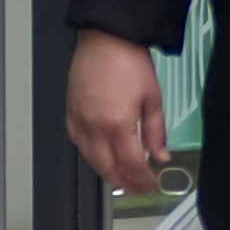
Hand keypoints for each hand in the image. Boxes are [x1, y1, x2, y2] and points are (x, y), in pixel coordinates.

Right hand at [62, 32, 167, 198]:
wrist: (105, 39)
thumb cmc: (129, 62)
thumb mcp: (152, 98)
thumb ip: (155, 131)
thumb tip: (160, 155)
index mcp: (117, 124)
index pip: (131, 163)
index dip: (142, 179)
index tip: (151, 187)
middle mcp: (93, 127)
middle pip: (106, 166)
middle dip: (123, 182)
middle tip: (137, 190)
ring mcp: (78, 121)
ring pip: (89, 158)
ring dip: (106, 172)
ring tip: (121, 179)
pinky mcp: (70, 113)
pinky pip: (78, 143)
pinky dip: (90, 155)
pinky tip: (101, 157)